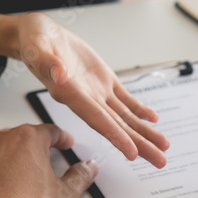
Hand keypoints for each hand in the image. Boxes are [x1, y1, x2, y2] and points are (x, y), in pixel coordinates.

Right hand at [0, 12, 169, 167]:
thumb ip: (47, 62)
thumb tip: (59, 74)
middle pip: (116, 126)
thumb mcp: (36, 47)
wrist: (39, 36)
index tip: (132, 153)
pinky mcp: (103, 80)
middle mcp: (85, 99)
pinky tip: (152, 119)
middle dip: (139, 144)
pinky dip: (139, 109)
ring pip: (124, 116)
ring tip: (163, 145)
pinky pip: (124, 99)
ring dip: (143, 132)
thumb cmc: (34, 42)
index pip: (96, 119)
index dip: (115, 136)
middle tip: (160, 160)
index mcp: (70, 94)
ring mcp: (96, 91)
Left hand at [0, 124, 97, 197]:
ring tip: (22, 182)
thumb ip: (80, 178)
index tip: (65, 143)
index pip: (50, 131)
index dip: (61, 138)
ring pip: (0, 151)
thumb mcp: (64, 196)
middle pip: (23, 138)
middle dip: (36, 149)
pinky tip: (1, 192)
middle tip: (46, 163)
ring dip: (12, 161)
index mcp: (27, 139)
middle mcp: (0, 141)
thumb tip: (87, 169)